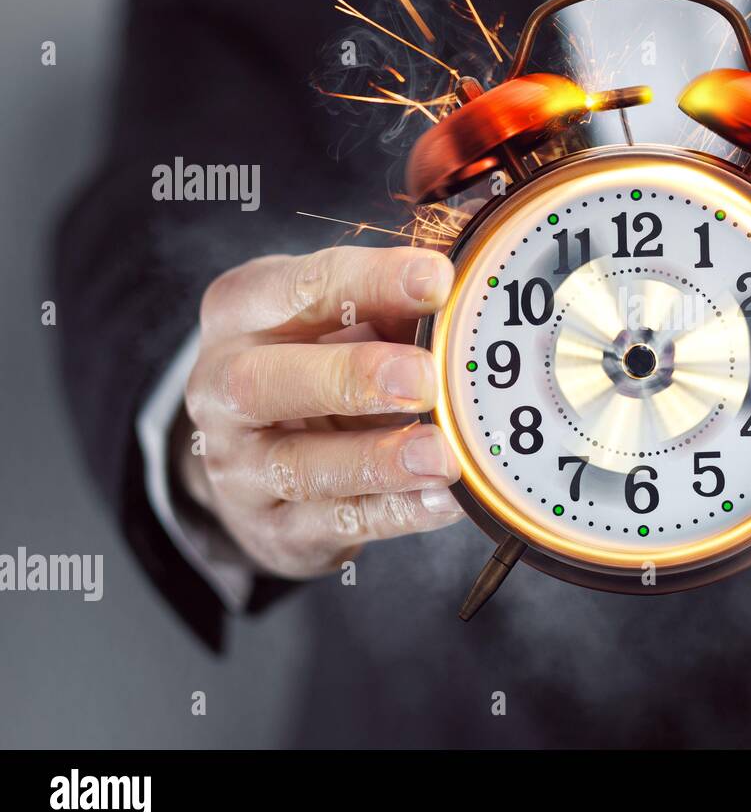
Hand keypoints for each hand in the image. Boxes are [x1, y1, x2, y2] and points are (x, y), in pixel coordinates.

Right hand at [179, 246, 462, 577]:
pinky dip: (398, 511)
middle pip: (264, 382)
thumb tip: (467, 289)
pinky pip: (338, 523)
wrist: (258, 462)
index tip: (437, 281)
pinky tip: (446, 498)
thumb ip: (393, 305)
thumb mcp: (341, 322)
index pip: (297, 288)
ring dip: (378, 461)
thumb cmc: (315, 365)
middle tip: (423, 380)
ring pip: (299, 467)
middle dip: (351, 378)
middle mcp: (220, 389)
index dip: (370, 281)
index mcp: (240, 314)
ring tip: (442, 455)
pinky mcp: (275, 529)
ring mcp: (240, 468)